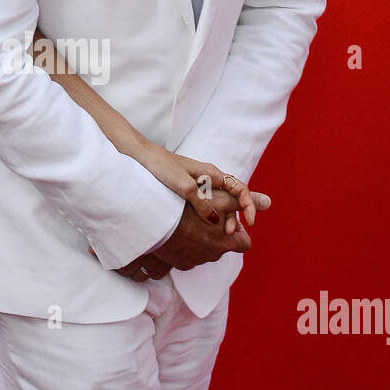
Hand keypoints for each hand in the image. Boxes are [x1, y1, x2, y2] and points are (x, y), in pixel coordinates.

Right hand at [111, 203, 252, 281]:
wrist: (156, 219)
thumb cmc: (190, 206)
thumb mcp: (221, 199)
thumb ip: (246, 201)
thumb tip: (268, 202)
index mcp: (227, 243)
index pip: (244, 242)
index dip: (238, 230)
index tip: (228, 219)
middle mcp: (214, 256)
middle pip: (223, 246)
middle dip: (218, 234)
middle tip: (206, 216)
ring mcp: (196, 262)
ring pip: (205, 251)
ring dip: (201, 239)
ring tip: (190, 222)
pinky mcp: (179, 264)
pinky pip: (188, 256)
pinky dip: (185, 246)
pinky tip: (178, 232)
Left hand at [131, 144, 269, 233]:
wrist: (139, 156)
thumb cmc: (161, 167)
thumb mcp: (184, 186)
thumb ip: (202, 203)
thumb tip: (216, 221)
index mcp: (212, 173)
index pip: (240, 189)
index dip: (249, 205)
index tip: (250, 223)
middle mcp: (208, 178)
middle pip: (232, 198)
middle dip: (235, 215)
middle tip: (229, 233)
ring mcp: (198, 183)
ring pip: (219, 202)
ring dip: (223, 217)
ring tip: (219, 233)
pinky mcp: (186, 189)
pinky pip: (205, 204)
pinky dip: (210, 215)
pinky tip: (204, 227)